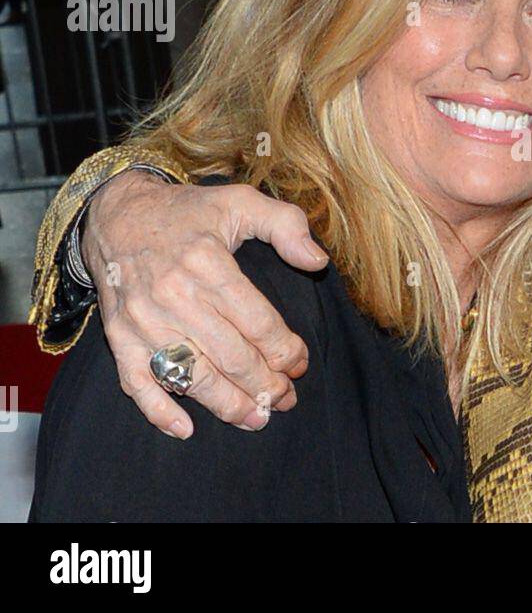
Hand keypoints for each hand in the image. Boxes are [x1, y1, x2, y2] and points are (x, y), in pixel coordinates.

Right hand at [81, 171, 328, 438]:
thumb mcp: (241, 201)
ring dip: (227, 405)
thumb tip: (318, 262)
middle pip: (230, 356)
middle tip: (287, 398)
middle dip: (265, 385)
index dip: (285, 350)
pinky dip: (159, 410)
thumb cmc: (188, 212)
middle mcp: (174, 295)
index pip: (257, 322)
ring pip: (192, 375)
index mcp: (208, 263)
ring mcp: (143, 320)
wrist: (117, 215)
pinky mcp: (118, 336)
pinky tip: (187, 428)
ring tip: (257, 419)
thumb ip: (286, 224)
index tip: (301, 363)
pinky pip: (137, 382)